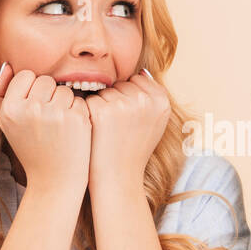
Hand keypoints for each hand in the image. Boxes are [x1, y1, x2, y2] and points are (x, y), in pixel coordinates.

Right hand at [0, 63, 91, 193]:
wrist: (54, 179)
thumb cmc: (30, 147)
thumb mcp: (7, 123)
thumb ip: (0, 93)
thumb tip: (8, 65)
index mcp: (10, 108)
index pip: (25, 75)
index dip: (31, 90)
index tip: (34, 109)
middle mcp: (31, 109)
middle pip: (46, 80)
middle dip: (49, 95)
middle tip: (47, 120)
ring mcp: (55, 114)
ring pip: (64, 88)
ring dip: (65, 103)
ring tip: (59, 126)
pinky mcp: (77, 119)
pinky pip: (80, 100)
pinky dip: (78, 112)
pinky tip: (72, 130)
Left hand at [85, 69, 170, 191]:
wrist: (118, 178)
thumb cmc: (133, 149)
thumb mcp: (155, 122)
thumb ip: (152, 96)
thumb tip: (141, 71)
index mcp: (161, 100)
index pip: (138, 80)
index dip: (131, 99)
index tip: (132, 121)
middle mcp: (145, 100)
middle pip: (120, 84)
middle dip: (116, 101)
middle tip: (119, 129)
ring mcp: (123, 104)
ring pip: (104, 91)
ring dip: (102, 107)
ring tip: (109, 132)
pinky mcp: (101, 111)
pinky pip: (90, 100)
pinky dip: (89, 114)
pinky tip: (96, 132)